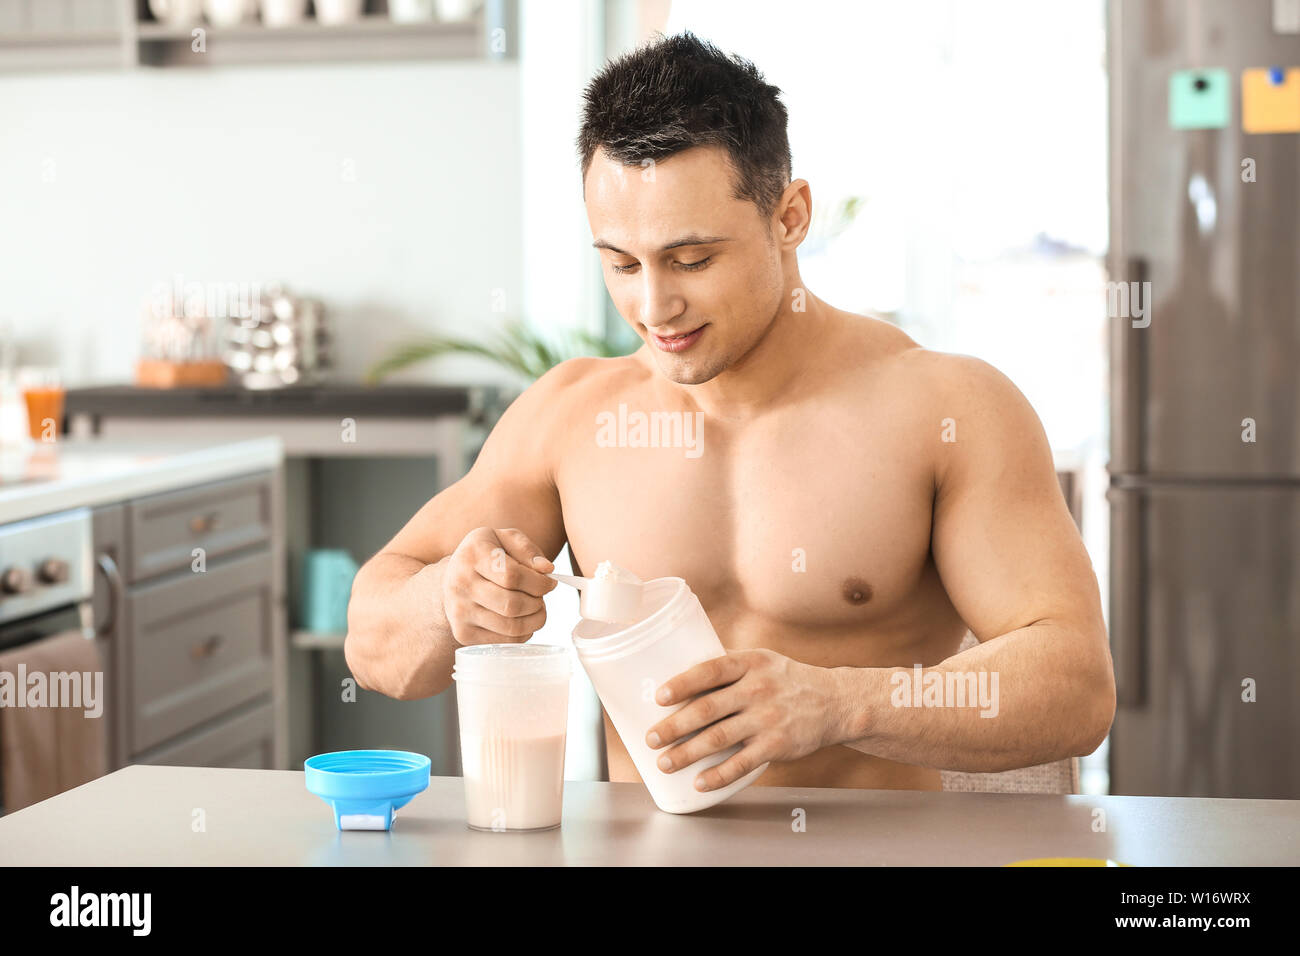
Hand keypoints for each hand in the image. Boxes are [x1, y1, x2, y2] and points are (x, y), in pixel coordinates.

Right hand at [440, 527, 556, 645]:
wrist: (453, 577)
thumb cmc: (486, 555)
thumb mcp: (505, 539)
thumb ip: (527, 550)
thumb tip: (547, 569)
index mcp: (472, 555)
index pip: (513, 576)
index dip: (539, 583)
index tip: (550, 583)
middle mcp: (460, 583)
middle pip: (512, 604)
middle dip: (537, 603)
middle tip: (541, 598)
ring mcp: (459, 612)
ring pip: (511, 627)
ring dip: (534, 620)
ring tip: (536, 609)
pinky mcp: (463, 634)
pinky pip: (504, 642)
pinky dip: (523, 634)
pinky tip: (523, 620)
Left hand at [644, 648, 850, 791]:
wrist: (835, 702)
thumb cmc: (787, 681)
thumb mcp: (762, 661)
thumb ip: (728, 667)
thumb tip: (679, 673)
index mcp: (750, 663)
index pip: (710, 670)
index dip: (682, 683)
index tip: (659, 698)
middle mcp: (758, 689)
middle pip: (707, 709)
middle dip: (674, 726)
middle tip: (650, 739)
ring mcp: (768, 718)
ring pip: (719, 739)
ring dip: (687, 753)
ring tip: (665, 763)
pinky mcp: (777, 745)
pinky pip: (742, 764)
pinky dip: (718, 776)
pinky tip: (699, 783)